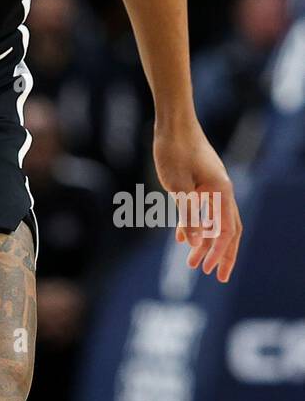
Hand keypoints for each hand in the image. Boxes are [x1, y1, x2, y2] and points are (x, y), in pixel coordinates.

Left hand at [153, 120, 243, 282]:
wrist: (173, 123)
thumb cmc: (174, 151)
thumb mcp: (178, 186)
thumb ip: (189, 214)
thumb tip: (196, 243)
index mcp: (221, 192)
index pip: (225, 232)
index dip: (218, 254)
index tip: (207, 271)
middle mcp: (221, 191)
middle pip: (228, 230)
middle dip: (222, 255)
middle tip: (215, 277)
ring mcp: (212, 186)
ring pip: (214, 221)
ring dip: (206, 242)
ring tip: (193, 262)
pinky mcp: (200, 182)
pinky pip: (202, 210)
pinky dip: (195, 226)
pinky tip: (182, 237)